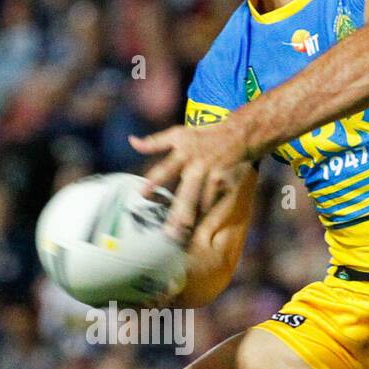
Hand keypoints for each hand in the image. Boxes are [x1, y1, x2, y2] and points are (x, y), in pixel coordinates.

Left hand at [130, 118, 250, 243]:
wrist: (237, 134)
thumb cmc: (203, 135)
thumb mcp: (177, 134)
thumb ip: (154, 142)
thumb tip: (131, 141)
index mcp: (182, 153)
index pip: (165, 169)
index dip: (154, 181)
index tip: (142, 194)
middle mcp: (196, 164)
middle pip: (185, 193)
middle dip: (177, 212)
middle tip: (167, 231)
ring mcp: (210, 174)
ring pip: (199, 201)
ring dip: (190, 217)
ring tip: (181, 234)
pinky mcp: (222, 181)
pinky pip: (211, 200)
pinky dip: (204, 213)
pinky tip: (198, 227)